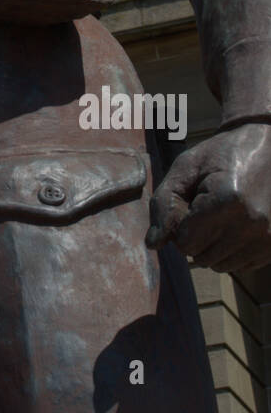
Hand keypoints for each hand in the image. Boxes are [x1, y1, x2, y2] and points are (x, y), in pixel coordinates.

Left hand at [146, 123, 270, 271]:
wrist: (266, 146)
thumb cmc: (220, 154)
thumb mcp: (185, 168)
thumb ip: (164, 203)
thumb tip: (152, 245)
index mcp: (227, 200)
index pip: (186, 243)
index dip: (179, 226)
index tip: (189, 203)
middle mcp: (252, 223)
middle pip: (202, 257)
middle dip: (194, 237)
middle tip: (203, 208)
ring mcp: (268, 237)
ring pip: (220, 265)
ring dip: (211, 246)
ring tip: (218, 216)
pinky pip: (240, 265)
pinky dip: (230, 251)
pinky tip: (233, 226)